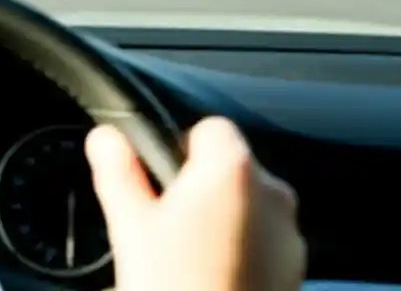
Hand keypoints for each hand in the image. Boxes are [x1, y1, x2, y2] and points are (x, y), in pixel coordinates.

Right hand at [86, 116, 305, 290]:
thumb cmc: (173, 285)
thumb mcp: (129, 225)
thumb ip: (117, 169)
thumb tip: (104, 136)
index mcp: (232, 168)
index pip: (209, 126)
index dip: (180, 148)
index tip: (163, 182)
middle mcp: (272, 192)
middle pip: (230, 166)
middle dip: (202, 187)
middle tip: (170, 225)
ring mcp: (289, 231)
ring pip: (248, 204)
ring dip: (223, 217)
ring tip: (190, 255)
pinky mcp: (296, 265)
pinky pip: (264, 237)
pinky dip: (243, 246)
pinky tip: (214, 272)